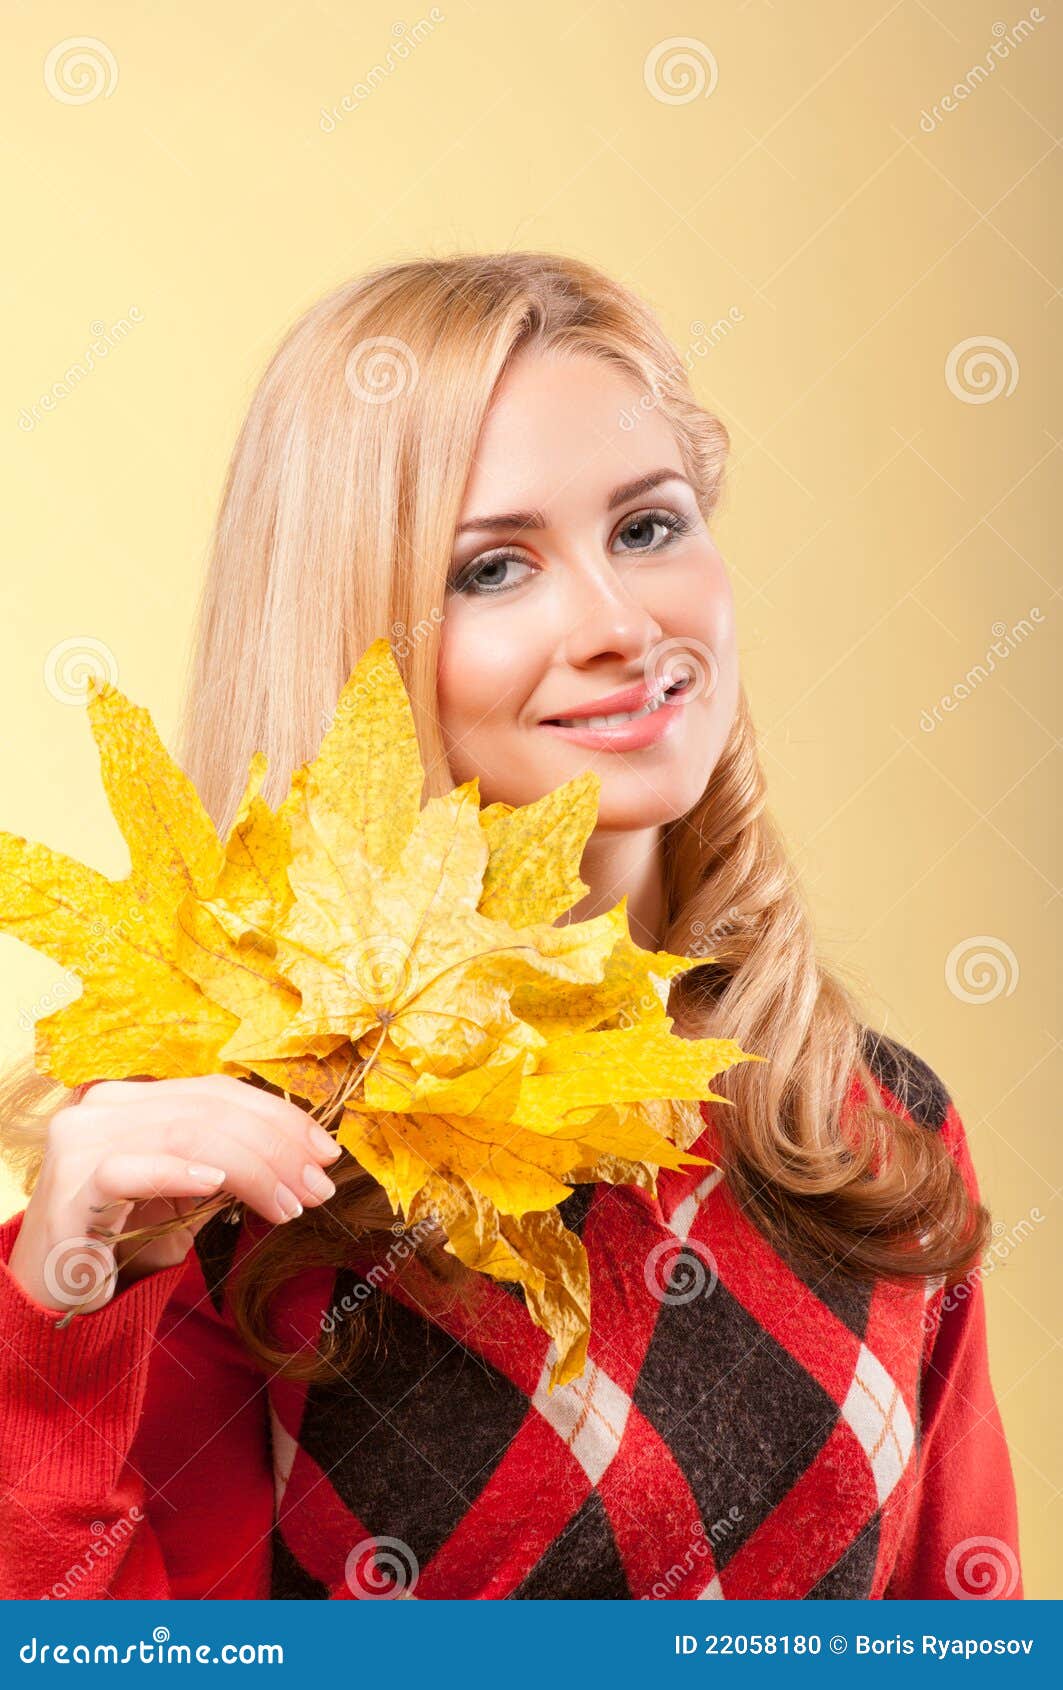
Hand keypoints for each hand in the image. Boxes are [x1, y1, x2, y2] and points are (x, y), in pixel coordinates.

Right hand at [7, 1074, 342, 1312]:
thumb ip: (229, 1163)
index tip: (325, 1151)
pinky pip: (132, 1167)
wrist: (54, 1291)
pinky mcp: (70, 1183)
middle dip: (277, 1146)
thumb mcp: (185, 1192)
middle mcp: (106, 1106)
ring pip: (186, 1133)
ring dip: (252, 1168)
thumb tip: (302, 1156)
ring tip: (290, 1204)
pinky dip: (180, 1172)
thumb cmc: (122, 1239)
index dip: (278, 1116)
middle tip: (318, 1186)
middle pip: (210, 1109)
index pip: (218, 1092)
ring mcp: (83, 1139)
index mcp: (136, 1099)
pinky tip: (218, 1184)